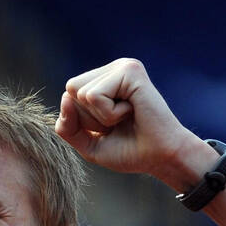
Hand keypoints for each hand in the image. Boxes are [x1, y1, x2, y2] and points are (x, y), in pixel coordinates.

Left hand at [54, 58, 192, 177]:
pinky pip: (95, 96)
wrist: (160, 158)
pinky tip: (131, 111)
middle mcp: (112, 70)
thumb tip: (64, 99)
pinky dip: (109, 114)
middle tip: (118, 123)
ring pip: (81, 93)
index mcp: (103, 81)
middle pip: (71, 91)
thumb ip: (67, 127)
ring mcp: (122, 67)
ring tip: (125, 117)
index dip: (81, 121)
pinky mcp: (130, 71)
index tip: (110, 128)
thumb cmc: (129, 151)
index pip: (68, 96)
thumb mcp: (88, 144)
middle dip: (89, 118)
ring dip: (101, 117)